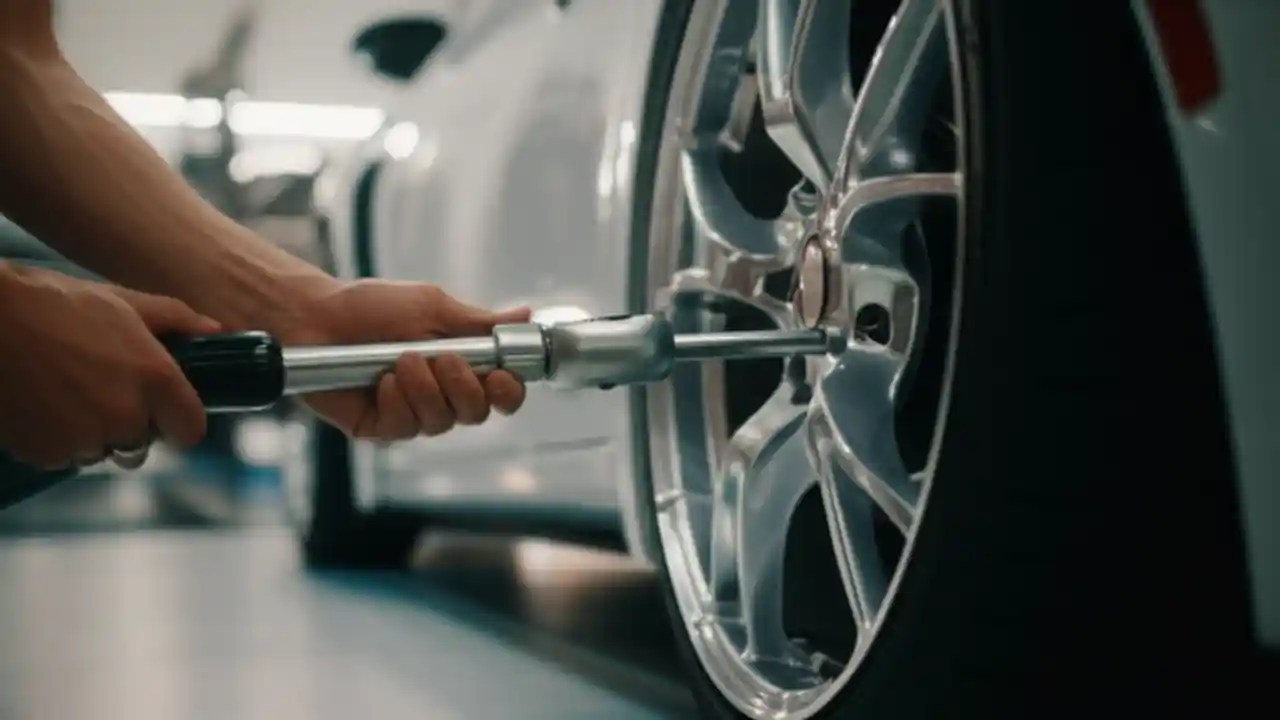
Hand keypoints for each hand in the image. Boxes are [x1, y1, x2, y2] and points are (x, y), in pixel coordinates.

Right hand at [0, 266, 219, 469]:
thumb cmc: (55, 302)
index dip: (177, 420)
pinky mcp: (47, 453)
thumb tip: (215, 329)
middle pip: (142, 444)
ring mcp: (86, 438)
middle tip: (99, 388)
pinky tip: (40, 405)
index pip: (191, 430)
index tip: (162, 410)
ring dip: (90, 433)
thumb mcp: (122, 300)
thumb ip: (176, 318)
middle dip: (128, 425)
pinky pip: (62, 457)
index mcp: (155, 379)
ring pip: (101, 451)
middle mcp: (127, 416)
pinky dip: (54, 439)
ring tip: (65, 391)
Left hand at [277, 279, 528, 440]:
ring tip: (399, 362)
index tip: (500, 376)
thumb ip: (479, 322)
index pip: (502, 393)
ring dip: (423, 390)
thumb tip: (525, 317)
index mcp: (460, 364)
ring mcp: (411, 413)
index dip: (508, 391)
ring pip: (441, 423)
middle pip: (477, 413)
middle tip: (440, 359)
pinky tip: (380, 382)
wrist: (316, 317)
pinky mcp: (381, 427)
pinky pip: (405, 428)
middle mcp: (441, 394)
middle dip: (462, 386)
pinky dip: (396, 402)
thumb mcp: (432, 306)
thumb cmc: (371, 307)